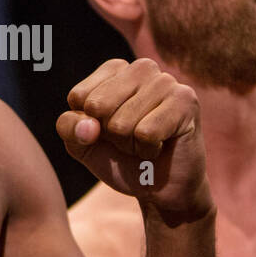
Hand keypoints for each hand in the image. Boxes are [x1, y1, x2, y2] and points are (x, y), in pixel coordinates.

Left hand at [57, 58, 210, 217]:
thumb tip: (88, 125)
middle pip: (98, 107)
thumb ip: (69, 127)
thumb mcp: (82, 144)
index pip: (79, 97)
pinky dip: (149, 150)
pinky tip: (162, 145)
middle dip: (110, 135)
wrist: (160, 188)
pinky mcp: (186, 100)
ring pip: (122, 123)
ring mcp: (166, 81)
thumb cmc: (121, 159)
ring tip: (147, 143)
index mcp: (114, 69)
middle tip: (131, 139)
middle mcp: (141, 68)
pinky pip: (146, 133)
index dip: (88, 126)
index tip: (108, 131)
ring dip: (131, 145)